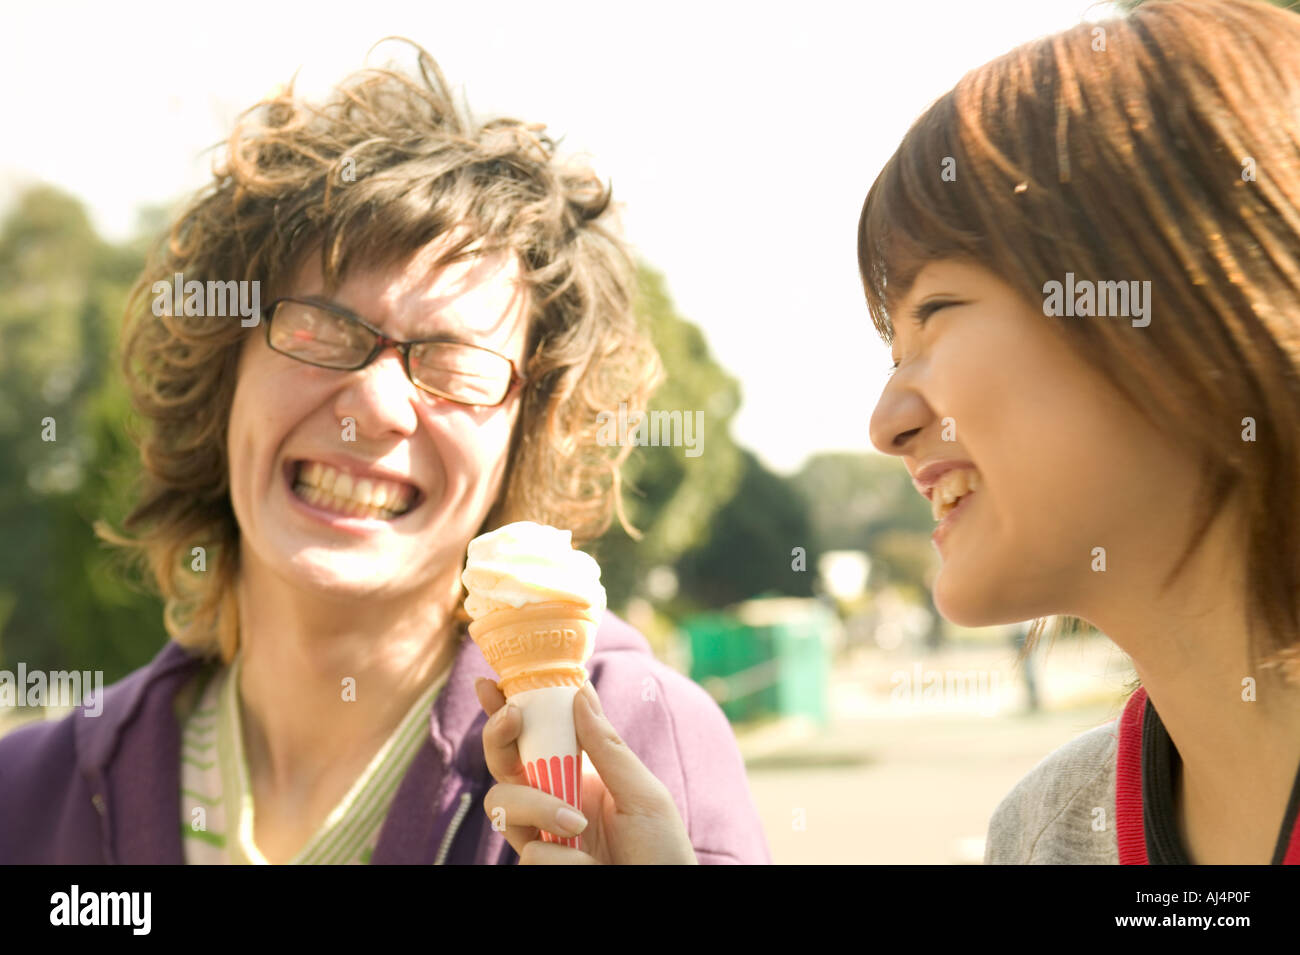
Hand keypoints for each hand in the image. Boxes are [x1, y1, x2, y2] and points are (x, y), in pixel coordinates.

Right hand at [475, 678, 697, 864]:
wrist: (661, 899)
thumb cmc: (662, 851)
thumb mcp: (643, 794)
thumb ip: (608, 747)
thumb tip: (581, 692)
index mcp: (580, 774)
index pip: (538, 736)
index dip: (507, 710)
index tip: (488, 683)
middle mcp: (552, 801)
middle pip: (502, 764)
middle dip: (498, 737)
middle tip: (512, 719)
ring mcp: (542, 836)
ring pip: (503, 803)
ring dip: (538, 806)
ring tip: (578, 825)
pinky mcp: (541, 866)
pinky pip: (532, 854)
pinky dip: (564, 859)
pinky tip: (593, 868)